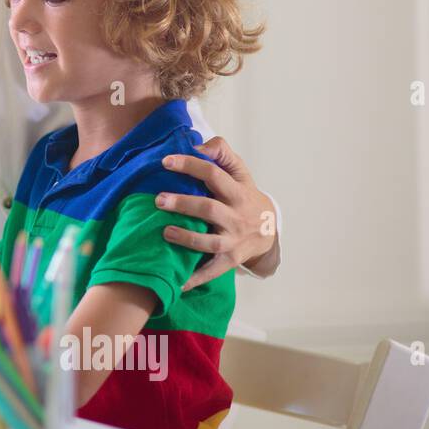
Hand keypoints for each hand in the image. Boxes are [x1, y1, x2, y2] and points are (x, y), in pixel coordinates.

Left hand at [158, 136, 278, 289]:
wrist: (270, 230)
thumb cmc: (245, 196)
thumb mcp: (241, 173)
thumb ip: (222, 153)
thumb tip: (198, 145)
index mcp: (237, 192)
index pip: (214, 174)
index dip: (190, 166)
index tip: (166, 161)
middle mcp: (236, 217)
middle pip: (210, 210)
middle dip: (184, 204)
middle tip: (158, 200)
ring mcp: (234, 241)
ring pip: (210, 242)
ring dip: (187, 239)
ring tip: (164, 232)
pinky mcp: (230, 260)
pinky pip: (211, 271)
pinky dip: (194, 278)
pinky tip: (176, 282)